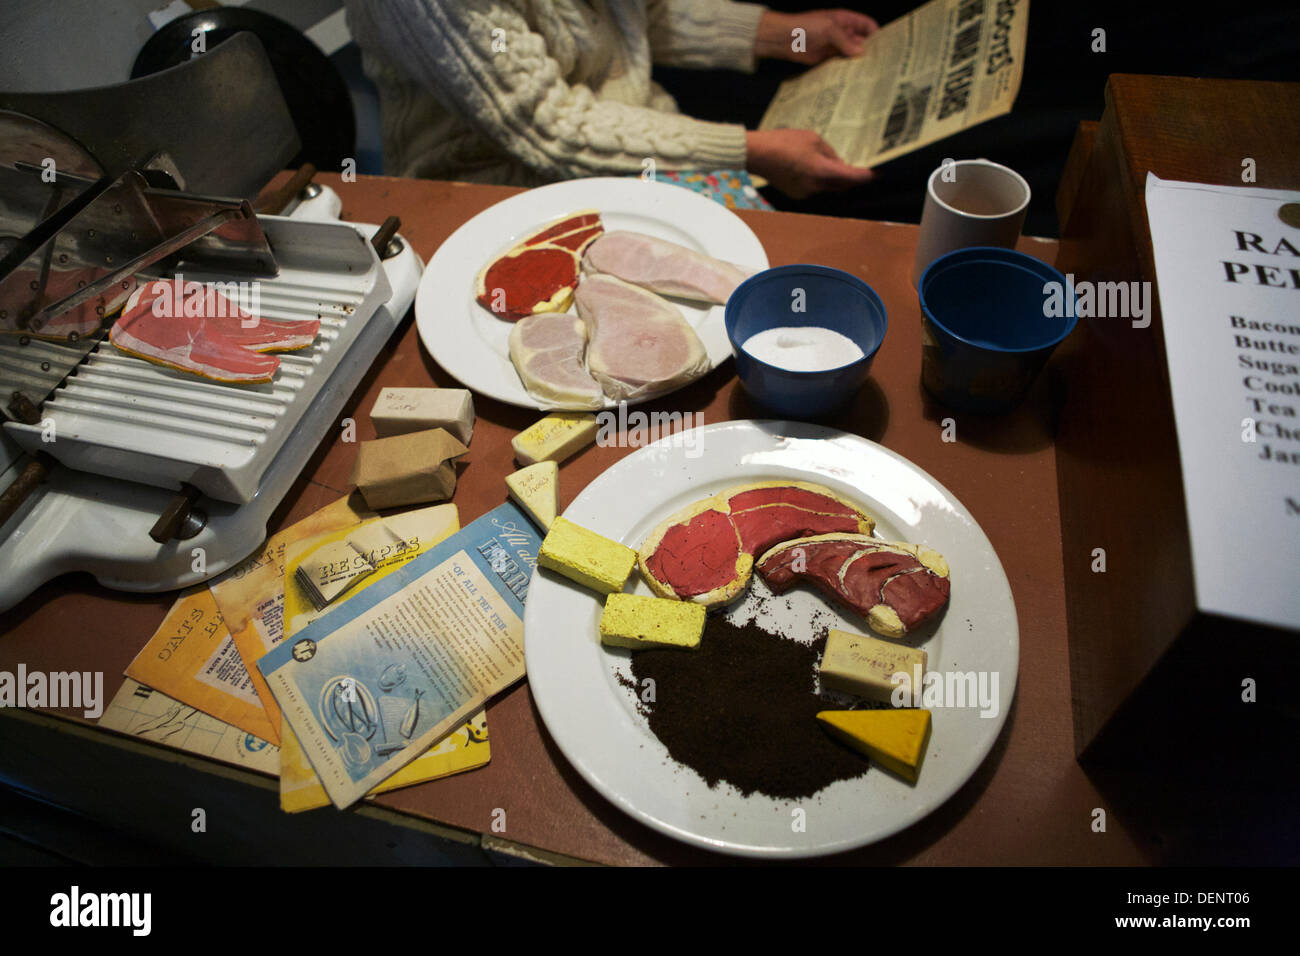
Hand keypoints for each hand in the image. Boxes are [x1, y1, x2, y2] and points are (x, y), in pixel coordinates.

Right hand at [745, 129, 874, 198]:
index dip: (866, 176)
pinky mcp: (797, 194)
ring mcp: (806, 193)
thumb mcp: (814, 139)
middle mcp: (816, 186)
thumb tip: (837, 163)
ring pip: (828, 187)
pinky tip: (811, 168)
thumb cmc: (784, 142)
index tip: (877, 174)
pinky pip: (815, 188)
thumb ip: (830, 153)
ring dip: (833, 179)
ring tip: (829, 164)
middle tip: (860, 170)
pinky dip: (818, 181)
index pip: (852, 177)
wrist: (758, 154)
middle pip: (842, 186)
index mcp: (822, 171)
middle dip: (851, 179)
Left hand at [755, 9, 878, 65]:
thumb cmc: (804, 26)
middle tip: (878, 65)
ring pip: (851, 54)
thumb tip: (861, 53)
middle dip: (869, 51)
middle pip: (861, 41)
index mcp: (845, 19)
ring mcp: (834, 45)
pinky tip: (852, 77)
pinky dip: (845, 69)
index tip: (885, 47)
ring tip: (867, 73)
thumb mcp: (828, 29)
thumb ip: (845, 41)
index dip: (877, 34)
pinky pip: (840, 63)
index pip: (867, 25)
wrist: (782, 38)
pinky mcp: (826, 58)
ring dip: (857, 62)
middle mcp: (842, 32)